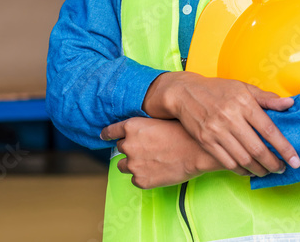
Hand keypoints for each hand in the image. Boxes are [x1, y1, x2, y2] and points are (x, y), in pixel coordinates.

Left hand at [100, 118, 250, 188]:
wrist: (195, 152)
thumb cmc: (183, 133)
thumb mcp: (160, 120)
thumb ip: (144, 125)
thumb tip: (139, 131)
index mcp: (131, 127)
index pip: (110, 131)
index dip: (108, 134)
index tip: (104, 136)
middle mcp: (128, 145)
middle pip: (120, 148)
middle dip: (130, 148)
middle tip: (145, 149)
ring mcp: (133, 164)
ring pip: (123, 166)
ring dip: (132, 164)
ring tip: (150, 162)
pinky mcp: (141, 180)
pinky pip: (135, 179)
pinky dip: (143, 176)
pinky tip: (157, 171)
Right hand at [142, 72, 299, 177]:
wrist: (184, 93)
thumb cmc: (217, 89)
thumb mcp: (243, 88)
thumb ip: (266, 98)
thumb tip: (290, 104)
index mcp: (244, 103)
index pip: (269, 129)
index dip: (284, 147)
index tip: (295, 160)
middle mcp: (230, 117)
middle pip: (257, 148)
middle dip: (273, 163)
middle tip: (282, 169)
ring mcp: (217, 130)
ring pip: (243, 159)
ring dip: (259, 169)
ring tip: (267, 171)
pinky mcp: (206, 141)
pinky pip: (227, 162)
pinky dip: (241, 170)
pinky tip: (249, 170)